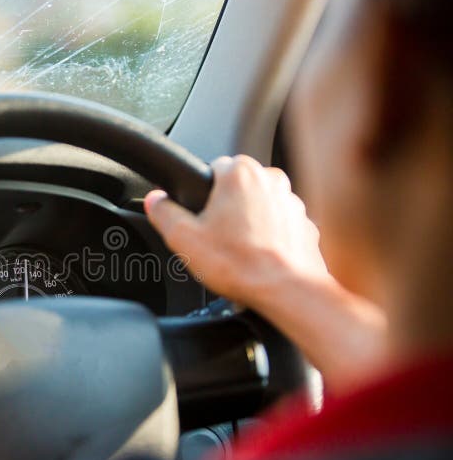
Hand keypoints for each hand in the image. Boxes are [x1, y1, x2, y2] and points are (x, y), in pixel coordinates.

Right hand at [145, 155, 328, 309]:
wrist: (287, 291)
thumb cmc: (241, 264)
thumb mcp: (184, 238)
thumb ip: (164, 213)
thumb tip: (155, 200)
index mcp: (240, 174)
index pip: (212, 167)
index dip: (200, 193)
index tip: (198, 214)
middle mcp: (271, 180)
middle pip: (236, 188)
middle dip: (224, 209)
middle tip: (214, 238)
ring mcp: (292, 203)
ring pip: (258, 206)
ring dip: (247, 223)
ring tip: (236, 252)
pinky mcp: (304, 225)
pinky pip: (278, 226)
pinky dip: (268, 239)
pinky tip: (256, 259)